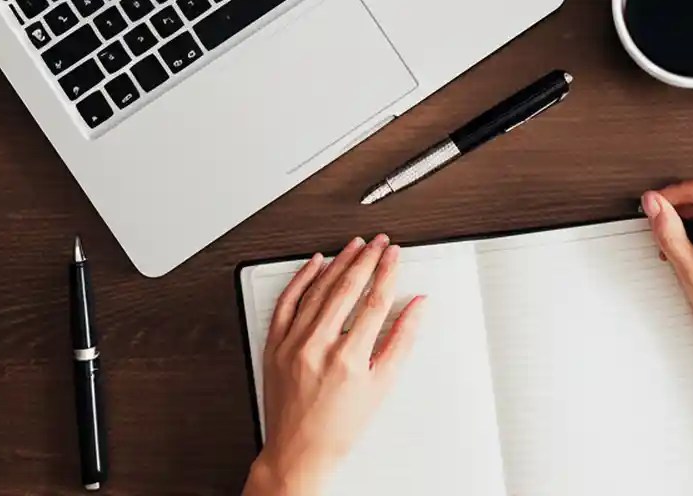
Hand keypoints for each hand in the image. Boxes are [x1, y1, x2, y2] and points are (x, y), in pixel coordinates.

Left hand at [244, 235, 425, 495]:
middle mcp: (318, 347)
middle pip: (347, 288)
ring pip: (318, 290)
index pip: (374, 301)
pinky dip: (302, 280)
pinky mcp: (275, 345)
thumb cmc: (340, 426)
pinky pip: (288, 303)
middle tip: (378, 242)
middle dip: (366, 259)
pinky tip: (314, 264)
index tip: (394, 254)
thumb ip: (402, 342)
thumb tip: (417, 308)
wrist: (299, 450)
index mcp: (349, 358)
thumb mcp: (381, 386)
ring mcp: (293, 344)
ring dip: (338, 263)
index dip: (387, 272)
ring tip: (354, 246)